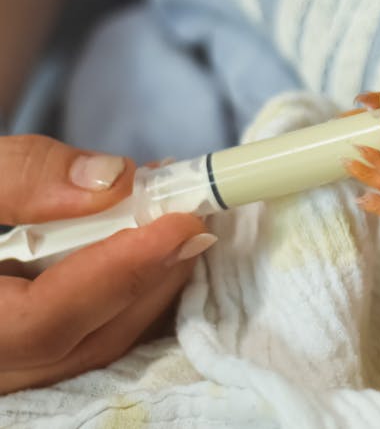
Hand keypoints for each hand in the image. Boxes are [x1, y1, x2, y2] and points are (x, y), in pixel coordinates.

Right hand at [0, 135, 211, 393]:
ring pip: (92, 347)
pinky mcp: (20, 361)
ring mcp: (2, 371)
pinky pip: (84, 341)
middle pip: (83, 340)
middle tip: (192, 212)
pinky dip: (124, 294)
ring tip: (169, 217)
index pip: (46, 320)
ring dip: (146, 284)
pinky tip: (144, 244)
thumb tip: (112, 182)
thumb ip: (21, 177)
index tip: (179, 223)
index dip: (120, 272)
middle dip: (149, 275)